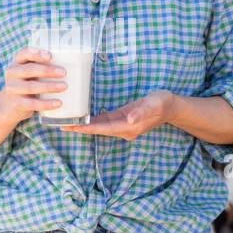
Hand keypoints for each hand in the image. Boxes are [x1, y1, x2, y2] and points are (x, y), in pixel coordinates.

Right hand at [0, 46, 68, 124]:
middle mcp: (12, 73)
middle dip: (47, 70)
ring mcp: (12, 89)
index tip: (50, 56)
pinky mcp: (16, 103)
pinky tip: (58, 103)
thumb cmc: (27, 84)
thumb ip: (43, 67)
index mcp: (17, 62)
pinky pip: (32, 104)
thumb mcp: (29, 73)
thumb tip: (74, 64)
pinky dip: (46, 104)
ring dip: (49, 86)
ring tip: (64, 86)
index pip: (24, 53)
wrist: (9, 106)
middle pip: (29, 69)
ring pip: (30, 87)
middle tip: (63, 72)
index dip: (36, 53)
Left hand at [59, 90, 174, 139]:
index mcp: (129, 127)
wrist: (171, 106)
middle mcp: (124, 129)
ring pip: (99, 127)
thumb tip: (129, 120)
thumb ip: (141, 112)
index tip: (72, 128)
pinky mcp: (122, 119)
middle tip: (61, 125)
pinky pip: (104, 122)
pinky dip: (92, 120)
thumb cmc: (162, 103)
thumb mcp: (153, 104)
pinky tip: (82, 117)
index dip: (87, 129)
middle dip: (80, 129)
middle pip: (98, 130)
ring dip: (84, 126)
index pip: (103, 129)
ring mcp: (122, 125)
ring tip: (67, 122)